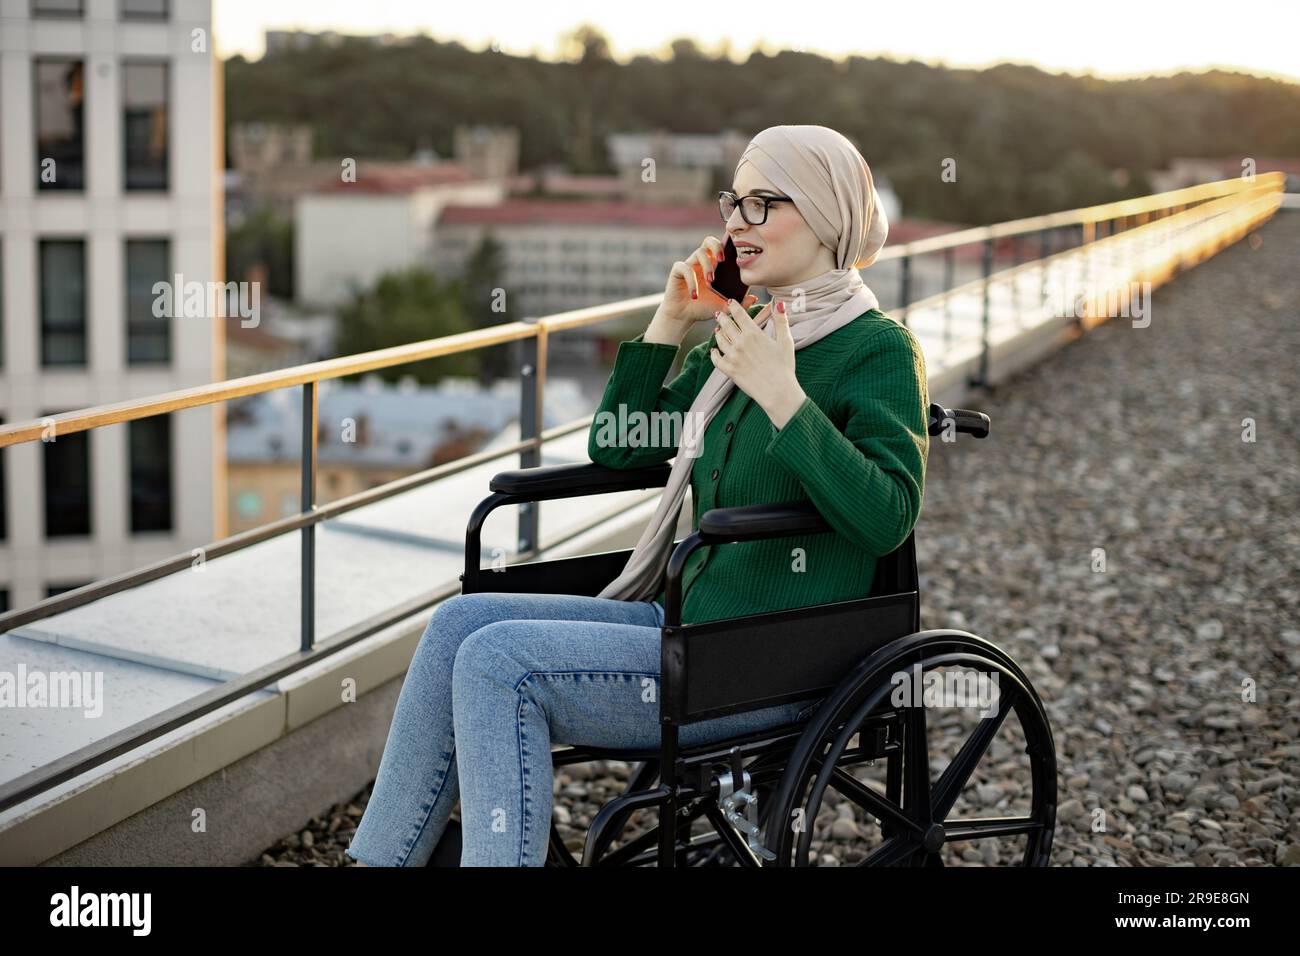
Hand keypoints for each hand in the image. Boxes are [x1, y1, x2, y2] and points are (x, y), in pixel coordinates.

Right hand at [660, 236, 758, 326]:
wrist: (683, 316)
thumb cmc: (703, 308)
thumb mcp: (724, 306)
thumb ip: (738, 303)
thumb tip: (754, 298)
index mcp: (714, 265)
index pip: (721, 246)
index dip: (727, 244)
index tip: (735, 254)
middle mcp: (702, 261)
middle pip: (709, 240)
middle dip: (717, 247)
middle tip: (722, 260)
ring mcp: (689, 264)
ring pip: (699, 252)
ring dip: (707, 266)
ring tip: (710, 282)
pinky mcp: (678, 271)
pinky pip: (684, 268)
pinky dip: (691, 281)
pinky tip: (695, 295)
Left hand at [709, 299, 806, 427]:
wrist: (777, 391)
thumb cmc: (784, 367)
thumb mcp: (786, 341)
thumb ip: (781, 321)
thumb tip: (778, 302)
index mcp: (753, 333)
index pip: (739, 314)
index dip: (733, 306)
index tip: (730, 301)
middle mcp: (740, 343)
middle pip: (726, 325)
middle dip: (722, 317)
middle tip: (719, 314)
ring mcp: (732, 357)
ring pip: (720, 340)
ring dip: (718, 333)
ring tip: (718, 330)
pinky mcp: (729, 370)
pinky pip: (716, 359)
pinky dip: (713, 354)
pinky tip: (714, 351)